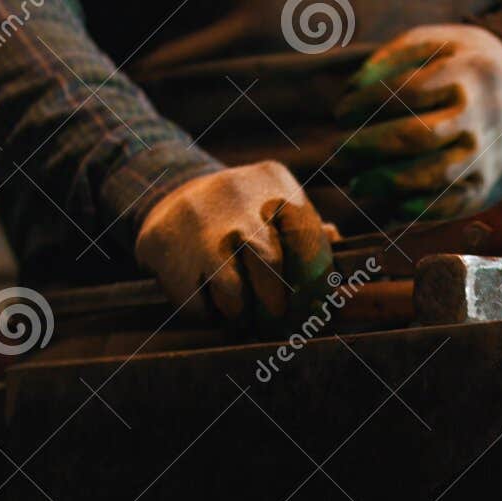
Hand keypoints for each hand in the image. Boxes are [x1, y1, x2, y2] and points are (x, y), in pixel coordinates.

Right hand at [135, 161, 335, 325]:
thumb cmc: (243, 212)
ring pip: (231, 289)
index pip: (306, 236)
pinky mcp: (163, 243)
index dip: (317, 279)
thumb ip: (309, 230)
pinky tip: (210, 304)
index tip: (317, 306)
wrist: (171, 191)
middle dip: (277, 299)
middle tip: (278, 315)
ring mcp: (197, 219)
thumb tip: (338, 255)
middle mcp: (235, 195)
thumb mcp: (276, 205)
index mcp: (273, 183)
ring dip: (240, 311)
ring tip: (241, 313)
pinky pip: (195, 301)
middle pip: (268, 261)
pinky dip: (207, 314)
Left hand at [336, 24, 501, 220]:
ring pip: (434, 175)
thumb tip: (352, 92)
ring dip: (388, 183)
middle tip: (339, 151)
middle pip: (419, 136)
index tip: (340, 112)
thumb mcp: (431, 44)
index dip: (369, 104)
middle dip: (371, 146)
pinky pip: (452, 204)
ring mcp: (483, 155)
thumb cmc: (456, 64)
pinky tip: (391, 208)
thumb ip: (391, 60)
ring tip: (356, 184)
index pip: (409, 92)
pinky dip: (420, 211)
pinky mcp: (483, 183)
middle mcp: (478, 118)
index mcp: (465, 75)